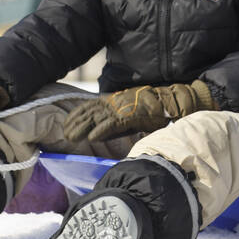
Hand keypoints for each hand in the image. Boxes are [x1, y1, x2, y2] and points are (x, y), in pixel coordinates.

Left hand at [62, 81, 214, 145]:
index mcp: (115, 101)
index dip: (78, 115)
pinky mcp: (133, 114)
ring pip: (99, 117)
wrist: (174, 103)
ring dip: (84, 127)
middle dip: (76, 122)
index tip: (66, 125)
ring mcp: (124, 107)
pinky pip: (115, 123)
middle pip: (91, 111)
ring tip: (71, 137)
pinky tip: (92, 138)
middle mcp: (117, 102)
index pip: (91, 106)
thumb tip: (98, 134)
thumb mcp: (130, 117)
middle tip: (64, 134)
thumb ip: (115, 125)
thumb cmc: (153, 112)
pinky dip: (102, 130)